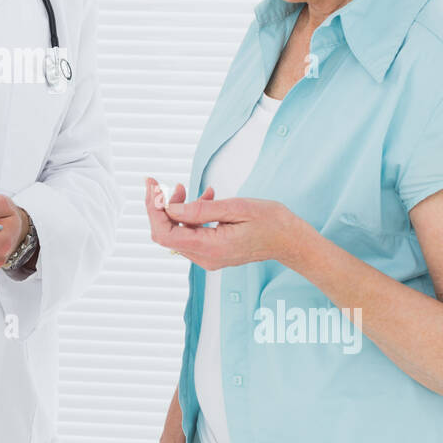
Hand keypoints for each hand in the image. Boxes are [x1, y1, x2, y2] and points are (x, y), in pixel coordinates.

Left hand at [144, 176, 297, 269]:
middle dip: (164, 206)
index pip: (165, 233)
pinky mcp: (212, 253)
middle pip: (167, 234)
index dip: (154, 208)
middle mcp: (206, 258)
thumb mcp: (236, 208)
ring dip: (180, 209)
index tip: (152, 185)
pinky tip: (207, 199)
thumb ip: (201, 210)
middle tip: (171, 184)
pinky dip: (192, 215)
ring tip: (194, 190)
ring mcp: (208, 258)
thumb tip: (171, 208)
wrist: (290, 240)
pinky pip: (192, 234)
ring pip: (178, 233)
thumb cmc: (271, 223)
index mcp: (211, 248)